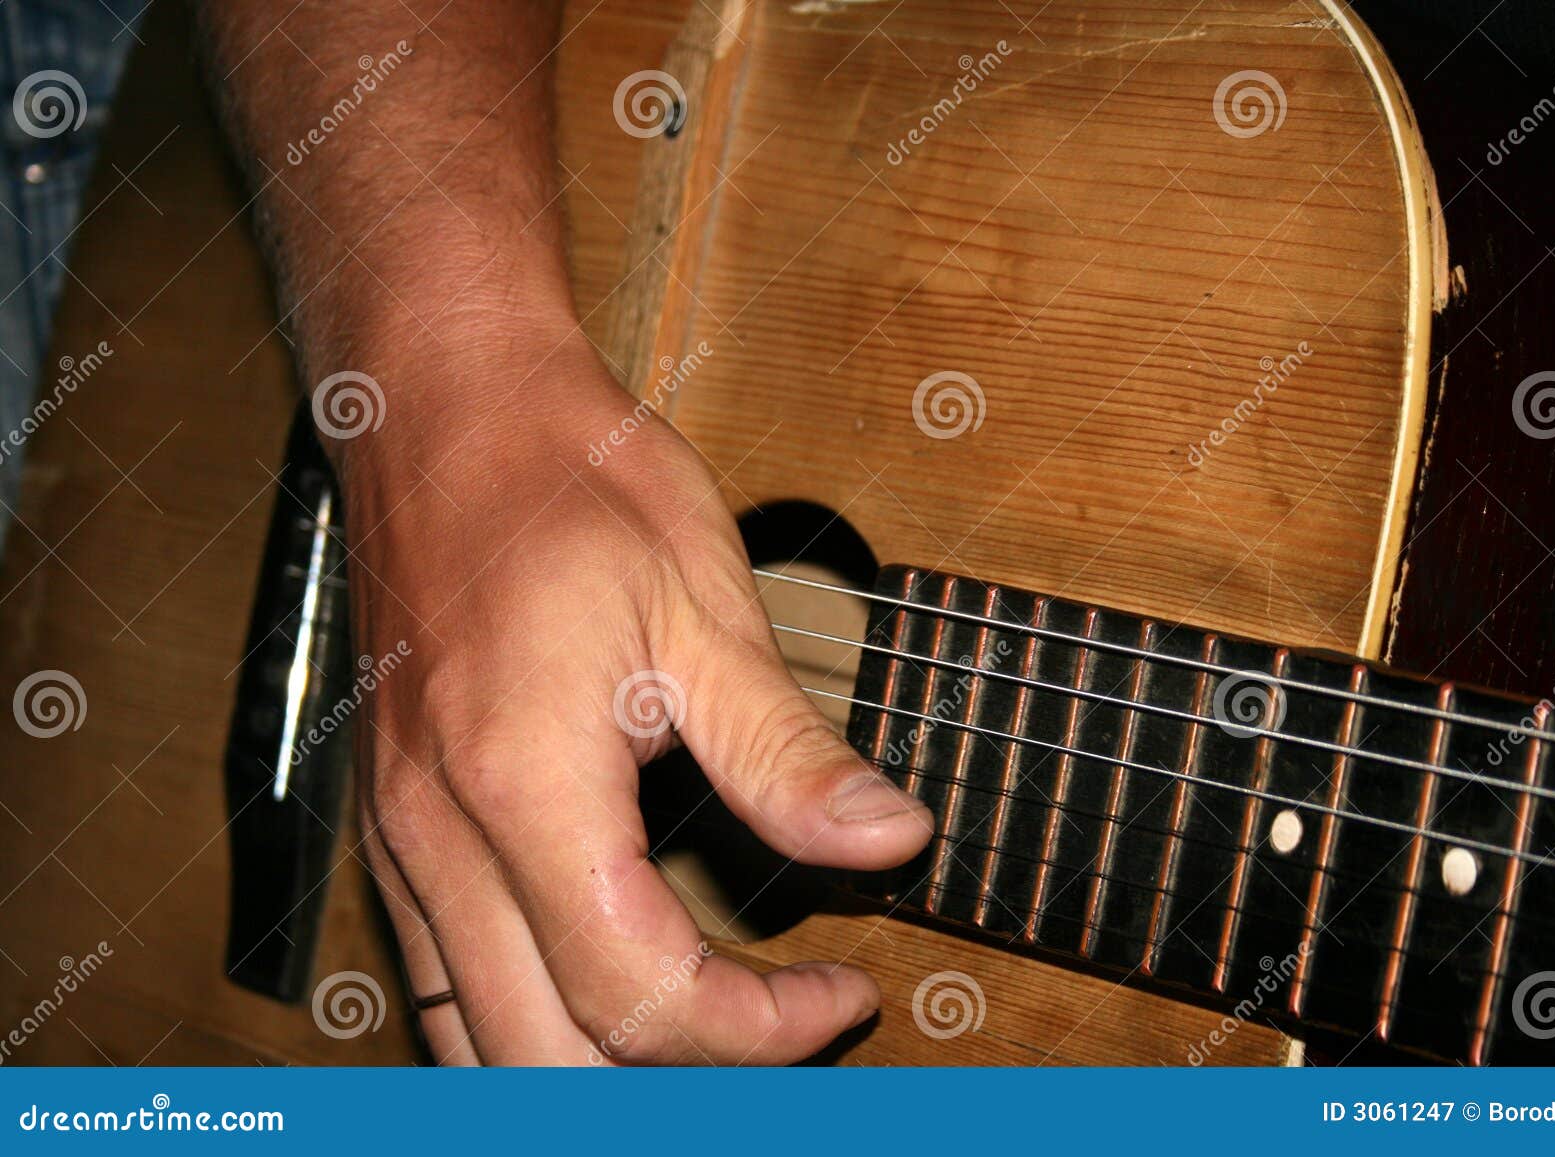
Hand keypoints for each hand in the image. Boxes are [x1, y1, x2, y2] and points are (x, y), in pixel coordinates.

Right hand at [339, 335, 933, 1064]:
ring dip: (599, 1063)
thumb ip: (788, 750)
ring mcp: (401, 834)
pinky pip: (445, 979)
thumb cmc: (566, 480)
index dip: (762, 1031)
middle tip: (783, 1027)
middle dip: (683, 1076)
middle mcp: (440, 834)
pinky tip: (609, 980)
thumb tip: (888, 840)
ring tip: (710, 1019)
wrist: (445, 407)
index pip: (642, 998)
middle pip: (547, 1063)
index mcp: (524, 785)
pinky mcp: (395, 820)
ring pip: (475, 1043)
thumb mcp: (703, 603)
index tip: (841, 991)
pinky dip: (533, 1018)